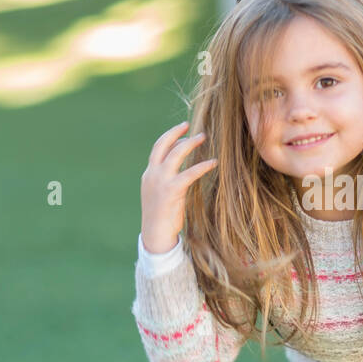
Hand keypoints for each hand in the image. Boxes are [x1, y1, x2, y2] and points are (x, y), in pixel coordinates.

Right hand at [141, 121, 217, 254]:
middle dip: (177, 133)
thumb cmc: (161, 216)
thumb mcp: (160, 193)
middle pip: (163, 144)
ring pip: (176, 154)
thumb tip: (180, 170)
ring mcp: (160, 181)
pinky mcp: (171, 190)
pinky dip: (202, 166)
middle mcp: (152, 174)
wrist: (155, 234)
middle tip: (191, 126)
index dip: (171, 138)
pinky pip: (189, 173)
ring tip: (203, 137)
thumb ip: (167, 180)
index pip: (158, 149)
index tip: (183, 133)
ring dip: (190, 143)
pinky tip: (213, 162)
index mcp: (149, 174)